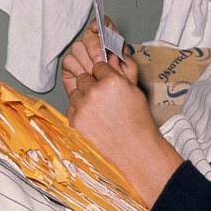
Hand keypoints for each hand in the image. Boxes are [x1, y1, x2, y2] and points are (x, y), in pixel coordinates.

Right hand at [62, 19, 133, 96]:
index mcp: (112, 46)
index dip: (101, 24)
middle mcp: (96, 49)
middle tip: (100, 61)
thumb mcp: (129, 74)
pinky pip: (68, 60)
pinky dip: (76, 68)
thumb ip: (123, 58)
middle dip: (94, 48)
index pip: (106, 27)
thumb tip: (111, 47)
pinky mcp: (71, 68)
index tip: (97, 28)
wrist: (110, 109)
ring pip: (78, 47)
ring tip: (94, 73)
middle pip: (89, 36)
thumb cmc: (122, 93)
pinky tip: (84, 75)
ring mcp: (83, 57)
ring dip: (85, 60)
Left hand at [66, 54, 182, 207]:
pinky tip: (93, 118)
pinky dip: (79, 111)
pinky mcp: (75, 120)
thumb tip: (106, 62)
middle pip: (84, 78)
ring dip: (84, 97)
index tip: (106, 81)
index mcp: (111, 81)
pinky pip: (72, 107)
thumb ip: (118, 75)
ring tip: (99, 109)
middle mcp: (95, 91)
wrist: (134, 148)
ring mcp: (83, 107)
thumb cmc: (138, 121)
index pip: (98, 66)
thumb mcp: (133, 90)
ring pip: (76, 92)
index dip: (103, 74)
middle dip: (91, 84)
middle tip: (102, 97)